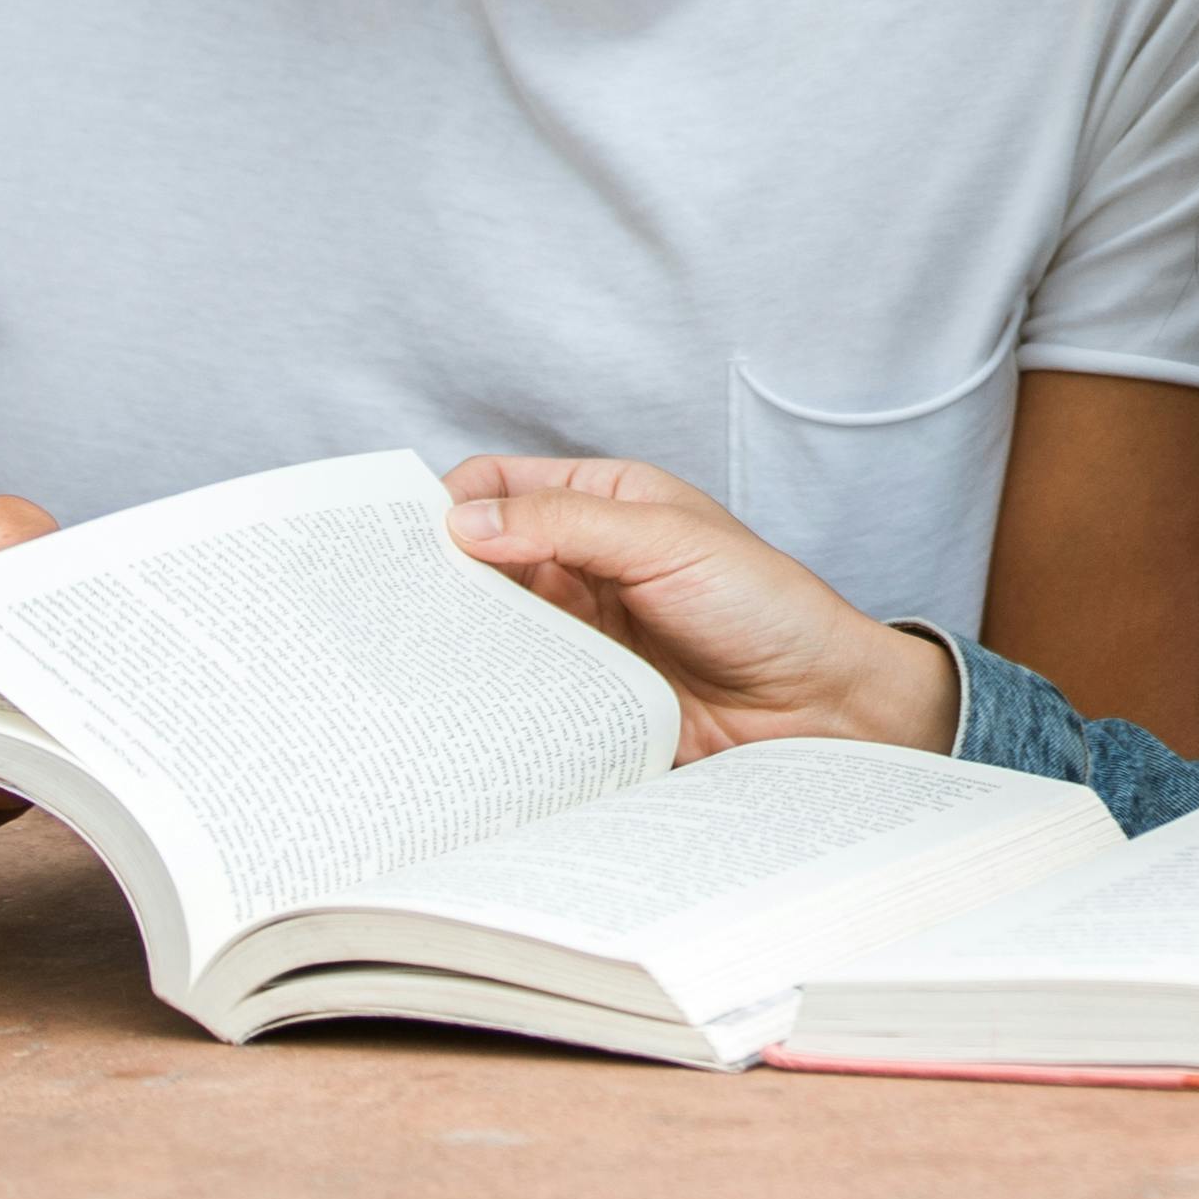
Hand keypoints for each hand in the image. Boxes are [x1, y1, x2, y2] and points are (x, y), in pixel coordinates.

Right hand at [442, 456, 957, 757]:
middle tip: (375, 608)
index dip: (443, 503)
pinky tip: (451, 711)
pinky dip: (481, 698)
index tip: (394, 538)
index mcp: (600, 504)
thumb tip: (462, 521)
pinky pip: (515, 693)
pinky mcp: (582, 697)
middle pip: (478, 562)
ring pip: (487, 630)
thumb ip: (566, 526)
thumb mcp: (668, 543)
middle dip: (430, 578)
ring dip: (450, 642)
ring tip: (397, 664)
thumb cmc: (766, 606)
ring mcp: (578, 634)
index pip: (497, 487)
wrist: (822, 710)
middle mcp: (580, 565)